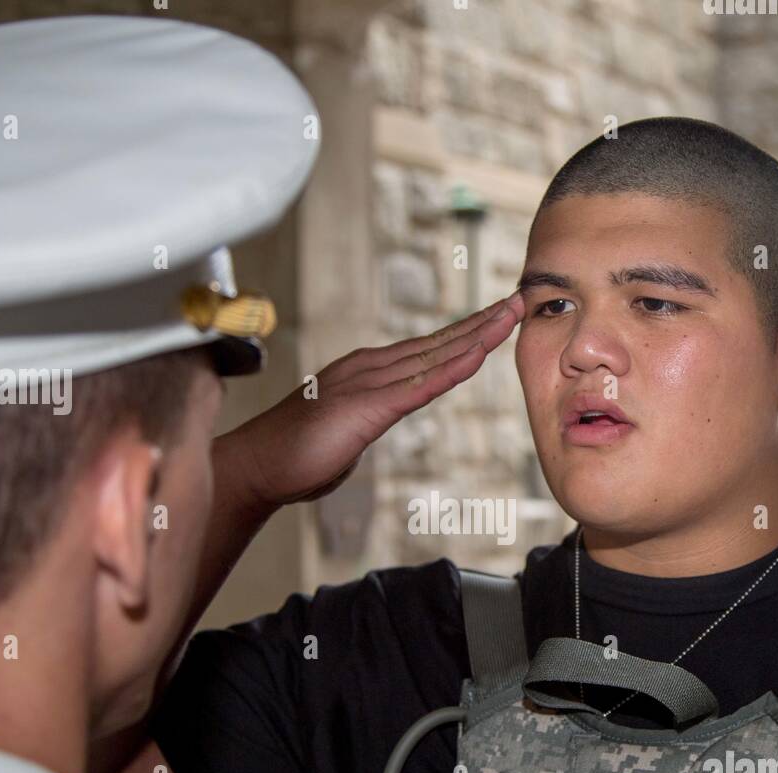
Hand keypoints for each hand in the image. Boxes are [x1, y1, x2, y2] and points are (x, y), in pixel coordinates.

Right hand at [231, 292, 524, 505]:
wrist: (258, 467)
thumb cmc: (295, 455)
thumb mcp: (345, 432)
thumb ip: (366, 420)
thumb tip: (373, 423)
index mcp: (367, 372)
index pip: (427, 349)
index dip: (465, 333)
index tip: (497, 318)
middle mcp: (371, 367)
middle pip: (438, 340)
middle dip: (481, 320)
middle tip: (519, 300)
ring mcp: (369, 382)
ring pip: (435, 353)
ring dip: (477, 333)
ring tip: (511, 313)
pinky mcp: (368, 406)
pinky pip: (421, 383)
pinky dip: (454, 366)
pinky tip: (480, 353)